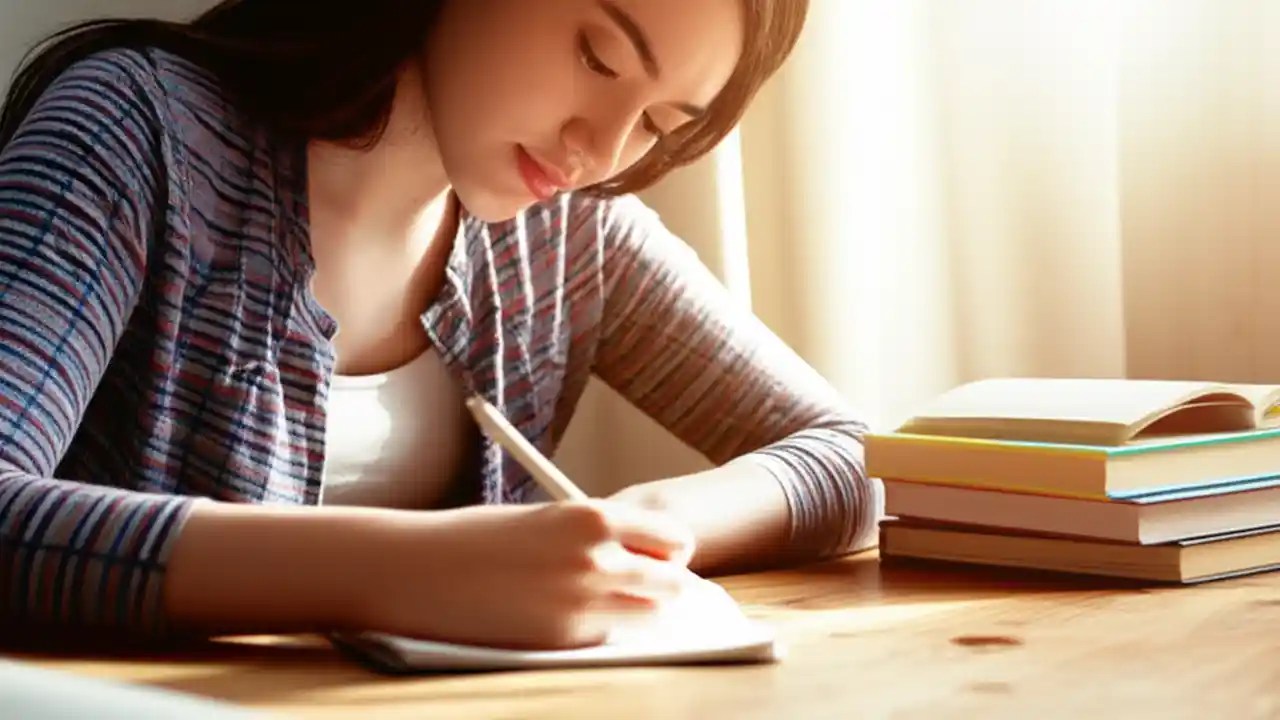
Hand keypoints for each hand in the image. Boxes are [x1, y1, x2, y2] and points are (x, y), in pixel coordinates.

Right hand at [354, 500, 696, 648]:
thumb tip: (635, 552)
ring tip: (609, 599)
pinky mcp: (563, 640)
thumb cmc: (478, 538)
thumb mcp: (547, 520)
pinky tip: (569, 614)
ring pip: (650, 615)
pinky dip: (601, 629)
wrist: (420, 570)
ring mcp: (582, 605)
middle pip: (673, 582)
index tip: (664, 553)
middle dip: (664, 582)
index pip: (673, 537)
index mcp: (593, 517)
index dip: (671, 548)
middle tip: (644, 581)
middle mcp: (597, 560)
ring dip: (640, 609)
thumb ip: (594, 534)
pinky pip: (607, 637)